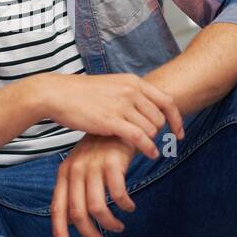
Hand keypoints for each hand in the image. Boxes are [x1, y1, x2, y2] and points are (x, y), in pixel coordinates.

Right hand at [36, 73, 183, 158]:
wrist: (57, 94)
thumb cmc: (80, 93)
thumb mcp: (110, 86)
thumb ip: (128, 94)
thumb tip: (142, 106)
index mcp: (132, 81)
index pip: (166, 100)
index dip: (176, 118)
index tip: (179, 132)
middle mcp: (131, 91)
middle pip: (160, 117)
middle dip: (159, 132)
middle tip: (154, 142)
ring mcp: (122, 106)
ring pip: (151, 128)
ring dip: (150, 140)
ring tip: (144, 147)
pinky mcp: (112, 121)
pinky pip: (140, 138)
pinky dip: (148, 148)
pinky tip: (150, 154)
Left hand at [50, 134, 135, 236]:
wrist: (119, 123)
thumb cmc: (101, 149)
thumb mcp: (83, 169)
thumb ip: (75, 193)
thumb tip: (72, 223)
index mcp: (65, 174)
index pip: (57, 207)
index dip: (60, 231)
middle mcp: (75, 171)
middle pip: (78, 213)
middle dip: (90, 235)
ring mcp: (93, 166)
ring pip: (97, 208)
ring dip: (109, 223)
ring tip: (118, 227)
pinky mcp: (112, 163)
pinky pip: (118, 194)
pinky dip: (125, 206)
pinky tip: (130, 207)